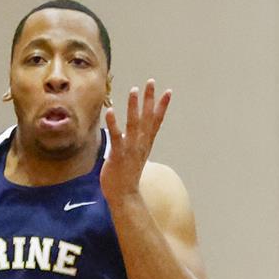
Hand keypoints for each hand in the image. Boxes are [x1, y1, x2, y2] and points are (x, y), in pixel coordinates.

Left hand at [101, 80, 171, 201]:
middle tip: (151, 82)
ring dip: (134, 107)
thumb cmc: (126, 178)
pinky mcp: (118, 154)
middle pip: (148, 118)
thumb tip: (128, 136)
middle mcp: (141, 144)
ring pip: (134, 124)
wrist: (125, 197)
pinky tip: (110, 110)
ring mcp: (130, 149)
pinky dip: (114, 123)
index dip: (161, 106)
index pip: (156, 121)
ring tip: (134, 90)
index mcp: (145, 144)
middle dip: (150, 99)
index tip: (167, 91)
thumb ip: (131, 144)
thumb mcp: (132, 157)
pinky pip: (116, 136)